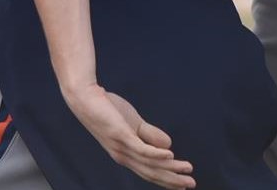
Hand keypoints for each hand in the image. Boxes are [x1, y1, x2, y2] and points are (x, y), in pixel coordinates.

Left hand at [62, 82, 195, 189]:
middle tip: (191, 185)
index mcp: (126, 155)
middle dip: (172, 180)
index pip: (149, 173)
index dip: (167, 180)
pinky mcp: (120, 134)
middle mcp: (123, 156)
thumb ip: (150, 135)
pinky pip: (140, 148)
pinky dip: (156, 153)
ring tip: (187, 169)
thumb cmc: (107, 109)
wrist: (85, 97)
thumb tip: (170, 146)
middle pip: (151, 173)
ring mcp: (121, 146)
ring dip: (170, 168)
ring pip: (149, 163)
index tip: (183, 186)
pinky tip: (170, 154)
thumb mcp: (133, 123)